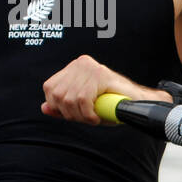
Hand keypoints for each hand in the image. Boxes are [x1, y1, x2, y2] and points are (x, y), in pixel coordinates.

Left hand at [40, 56, 169, 124]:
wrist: (137, 103)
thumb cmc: (111, 105)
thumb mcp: (82, 108)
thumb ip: (63, 107)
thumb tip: (44, 107)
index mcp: (74, 68)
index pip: (50, 87)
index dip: (57, 106)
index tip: (73, 114)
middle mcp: (80, 64)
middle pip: (57, 95)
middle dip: (69, 113)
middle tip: (86, 117)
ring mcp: (90, 67)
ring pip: (69, 99)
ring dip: (80, 115)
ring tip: (93, 116)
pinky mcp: (99, 74)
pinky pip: (83, 100)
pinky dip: (88, 114)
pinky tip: (97, 117)